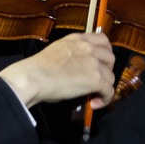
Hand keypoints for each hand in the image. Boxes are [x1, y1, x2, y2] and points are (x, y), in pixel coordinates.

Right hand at [1, 31, 116, 109]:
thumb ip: (73, 54)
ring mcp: (94, 63)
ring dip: (104, 86)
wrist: (33, 77)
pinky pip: (109, 91)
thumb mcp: (58, 51)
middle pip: (110, 57)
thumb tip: (79, 68)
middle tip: (97, 79)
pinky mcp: (95, 79)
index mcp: (78, 39)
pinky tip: (94, 104)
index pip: (103, 39)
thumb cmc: (38, 67)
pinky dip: (104, 100)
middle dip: (107, 69)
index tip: (100, 62)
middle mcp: (88, 48)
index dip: (105, 52)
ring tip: (94, 95)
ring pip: (111, 76)